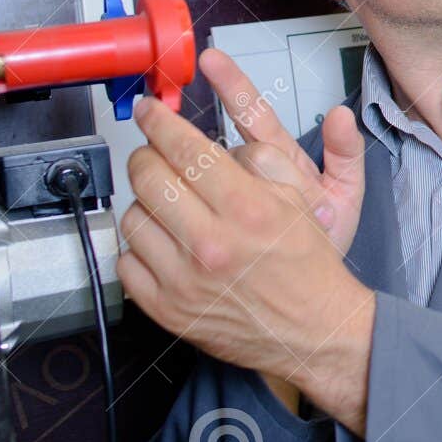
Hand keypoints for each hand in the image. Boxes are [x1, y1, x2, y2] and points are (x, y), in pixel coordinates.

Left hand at [115, 51, 373, 433]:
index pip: (185, 149)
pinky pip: (128, 262)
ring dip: (145, 203)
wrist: (314, 330)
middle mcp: (211, 243)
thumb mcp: (297, 199)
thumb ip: (253, 164)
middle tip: (154, 154)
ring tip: (167, 206)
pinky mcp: (166, 309)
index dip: (160, 122)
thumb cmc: (307, 265)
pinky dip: (140, 247)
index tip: (150, 111)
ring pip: (132, 218)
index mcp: (246, 209)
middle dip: (145, 155)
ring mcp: (183, 279)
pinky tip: (164, 244)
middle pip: (147, 177)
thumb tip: (206, 141)